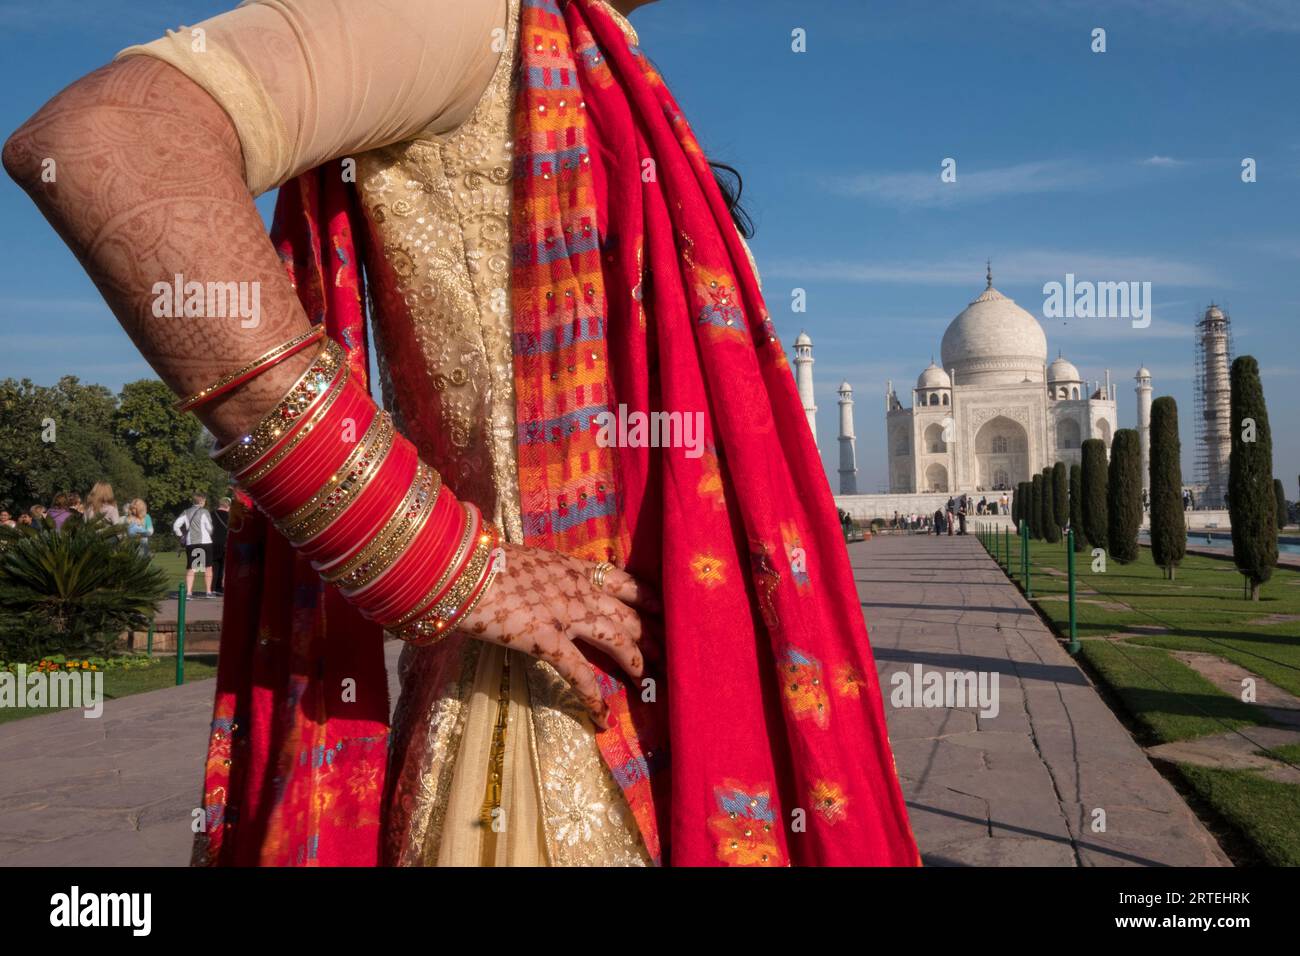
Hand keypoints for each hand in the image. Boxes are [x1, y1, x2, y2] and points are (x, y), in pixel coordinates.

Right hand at [456, 542, 657, 728]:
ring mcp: (565, 613)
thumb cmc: (482, 563)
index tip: (667, 612)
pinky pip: (579, 673)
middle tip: (669, 655)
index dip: (650, 599)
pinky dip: (594, 697)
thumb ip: (546, 576)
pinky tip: (604, 718)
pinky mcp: (545, 638)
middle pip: (629, 614)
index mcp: (573, 567)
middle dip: (652, 636)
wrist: (458, 569)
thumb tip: (549, 588)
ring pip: (617, 639)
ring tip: (646, 683)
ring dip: (636, 662)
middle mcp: (578, 588)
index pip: (626, 582)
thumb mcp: (525, 562)